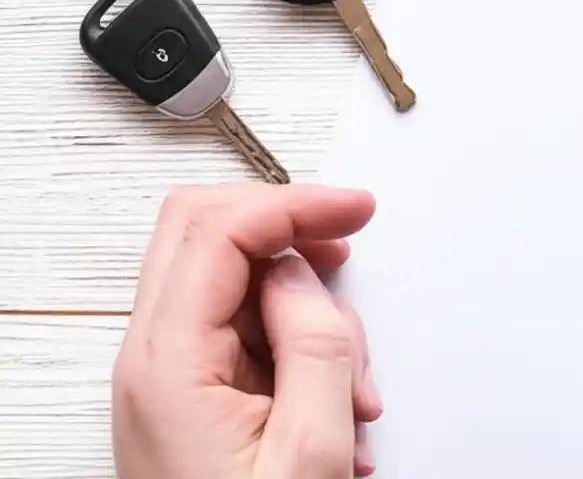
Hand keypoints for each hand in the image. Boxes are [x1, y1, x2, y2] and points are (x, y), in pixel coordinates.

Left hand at [112, 184, 381, 478]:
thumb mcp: (309, 452)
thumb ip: (312, 345)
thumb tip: (303, 273)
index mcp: (167, 365)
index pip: (218, 230)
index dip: (293, 204)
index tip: (354, 208)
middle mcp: (153, 360)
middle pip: (207, 233)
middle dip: (288, 231)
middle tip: (347, 242)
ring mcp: (170, 376)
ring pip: (235, 280)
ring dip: (307, 310)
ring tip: (350, 386)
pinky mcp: (194, 394)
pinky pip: (247, 330)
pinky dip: (300, 344)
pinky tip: (334, 400)